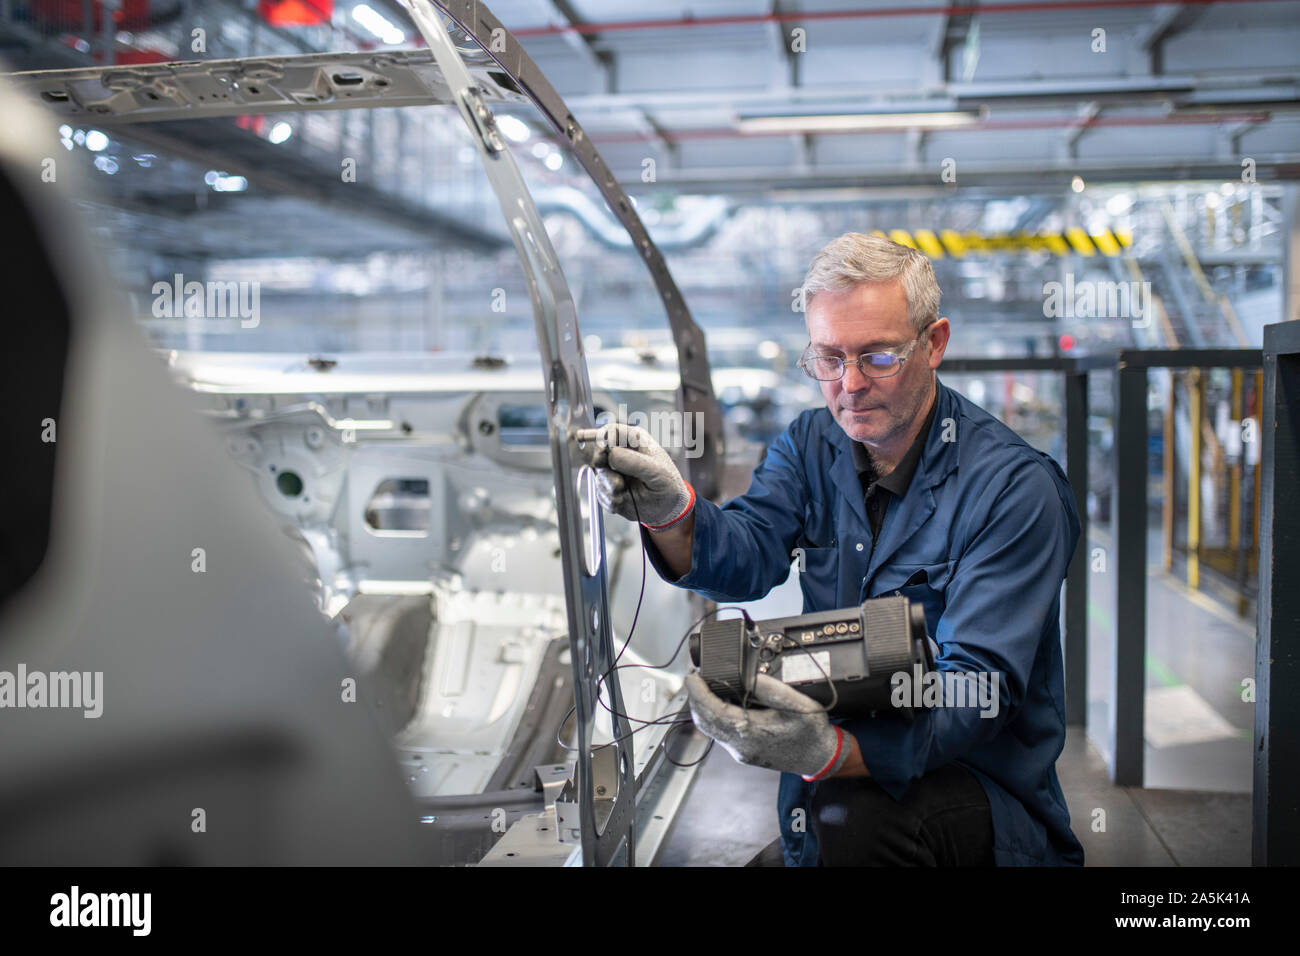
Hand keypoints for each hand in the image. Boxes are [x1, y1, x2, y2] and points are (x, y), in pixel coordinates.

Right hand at [573, 423, 693, 529]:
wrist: (668, 510)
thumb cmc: (668, 485)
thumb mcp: (656, 471)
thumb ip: (634, 461)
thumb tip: (610, 454)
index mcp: (634, 440)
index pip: (610, 431)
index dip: (601, 440)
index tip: (601, 455)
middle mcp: (621, 453)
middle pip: (598, 453)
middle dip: (604, 469)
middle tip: (617, 483)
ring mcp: (613, 471)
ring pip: (599, 476)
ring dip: (610, 487)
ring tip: (626, 491)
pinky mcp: (608, 488)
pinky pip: (600, 493)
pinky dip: (611, 500)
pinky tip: (624, 500)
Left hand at [685, 673, 849, 779]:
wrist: (820, 757)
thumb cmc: (811, 732)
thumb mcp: (797, 703)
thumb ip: (770, 688)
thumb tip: (748, 676)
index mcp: (751, 732)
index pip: (712, 711)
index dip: (698, 693)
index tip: (692, 677)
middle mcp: (741, 745)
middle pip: (704, 722)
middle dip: (695, 699)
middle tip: (696, 678)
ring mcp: (741, 751)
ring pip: (710, 729)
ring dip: (703, 708)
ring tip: (706, 687)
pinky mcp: (743, 753)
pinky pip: (720, 734)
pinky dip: (715, 716)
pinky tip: (722, 702)